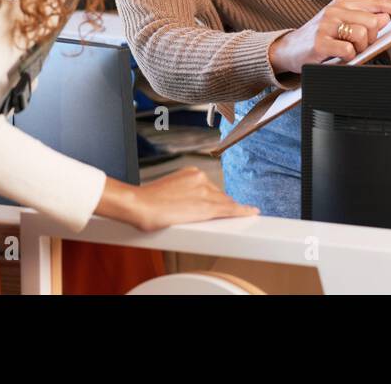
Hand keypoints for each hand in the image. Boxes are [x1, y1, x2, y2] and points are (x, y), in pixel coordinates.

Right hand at [96, 168, 258, 230]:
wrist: (139, 205)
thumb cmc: (146, 201)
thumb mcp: (166, 191)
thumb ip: (180, 194)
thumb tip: (184, 205)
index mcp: (190, 173)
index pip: (211, 187)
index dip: (218, 198)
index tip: (224, 202)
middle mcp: (200, 179)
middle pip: (219, 195)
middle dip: (221, 206)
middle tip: (223, 216)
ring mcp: (205, 192)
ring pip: (225, 203)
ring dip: (229, 210)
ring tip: (237, 217)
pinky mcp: (207, 207)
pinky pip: (230, 210)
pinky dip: (242, 211)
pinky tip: (251, 212)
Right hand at [268, 0, 390, 73]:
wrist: (288, 50)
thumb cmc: (319, 37)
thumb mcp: (341, 23)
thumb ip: (364, 19)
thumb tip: (386, 18)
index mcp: (342, 2)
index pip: (376, 2)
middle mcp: (334, 10)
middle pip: (373, 22)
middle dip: (372, 38)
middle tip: (359, 45)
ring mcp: (326, 26)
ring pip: (362, 36)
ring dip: (359, 49)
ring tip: (346, 51)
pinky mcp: (320, 43)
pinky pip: (349, 51)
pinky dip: (348, 58)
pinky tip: (337, 57)